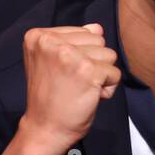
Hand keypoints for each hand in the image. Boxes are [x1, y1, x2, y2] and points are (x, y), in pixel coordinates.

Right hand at [17, 24, 121, 154]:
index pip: (84, 32)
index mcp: (39, 36)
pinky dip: (108, 89)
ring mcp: (68, 55)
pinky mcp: (87, 70)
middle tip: (73, 83)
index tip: (63, 73)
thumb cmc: (52, 96)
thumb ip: (75, 42)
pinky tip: (89, 96)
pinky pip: (115, 74)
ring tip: (80, 89)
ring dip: (101, 75)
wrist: (45, 128)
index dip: (82, 55)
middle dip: (94, 63)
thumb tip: (97, 27)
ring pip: (109, 55)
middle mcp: (50, 41)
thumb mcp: (56, 62)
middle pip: (98, 41)